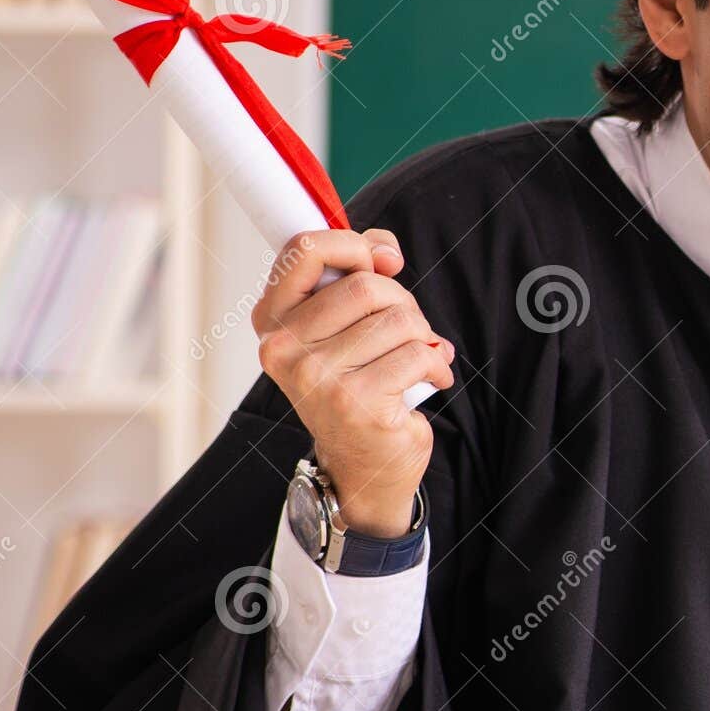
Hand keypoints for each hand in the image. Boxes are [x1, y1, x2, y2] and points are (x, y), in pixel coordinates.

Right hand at [252, 227, 454, 534]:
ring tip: (413, 359)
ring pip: (399, 318)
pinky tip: (430, 380)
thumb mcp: (348, 321)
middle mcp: (283, 349)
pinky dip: (436, 363)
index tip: (381, 264)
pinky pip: (419, 353)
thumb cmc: (357, 383)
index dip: (354, 246)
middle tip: (404, 332)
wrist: (363, 464)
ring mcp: (316, 377)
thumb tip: (386, 253)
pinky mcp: (355, 401)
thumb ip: (358, 271)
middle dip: (402, 302)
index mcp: (272, 320)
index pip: (304, 248)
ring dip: (422, 336)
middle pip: (366, 284)